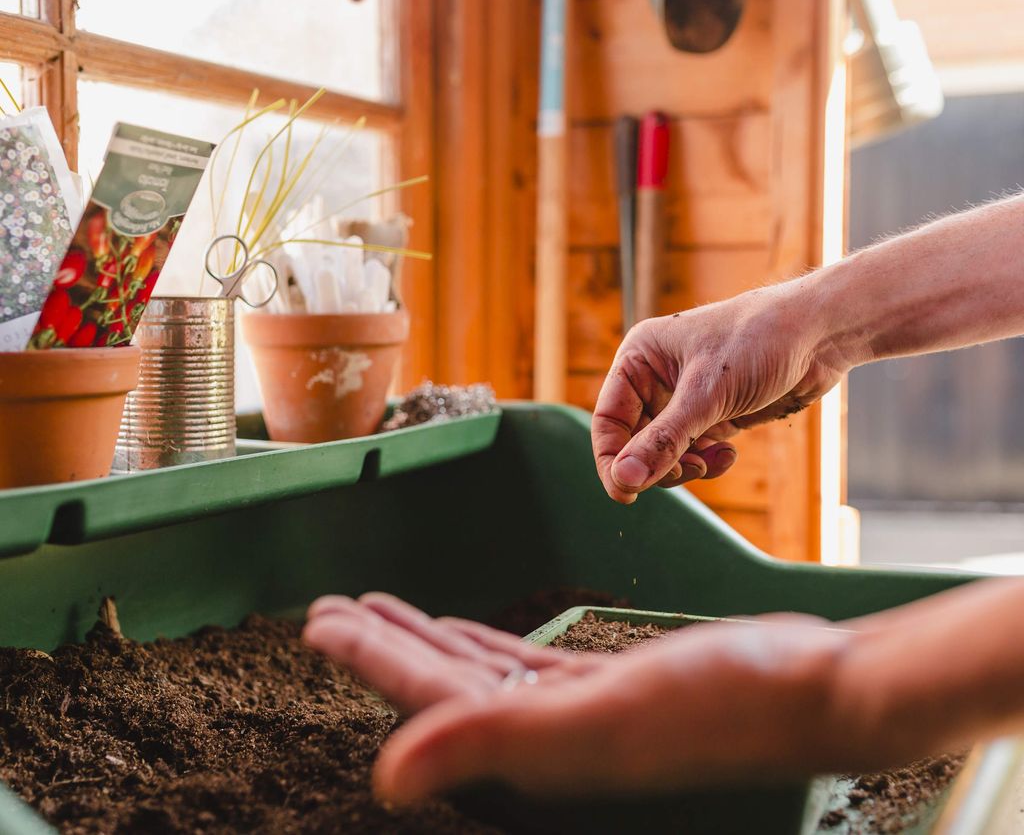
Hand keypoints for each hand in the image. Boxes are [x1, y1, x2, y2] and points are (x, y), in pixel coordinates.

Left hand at [303, 593, 850, 802]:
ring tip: (381, 607)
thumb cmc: (720, 706)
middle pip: (438, 681)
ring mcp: (574, 711)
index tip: (319, 619)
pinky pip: (523, 662)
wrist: (812, 689)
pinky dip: (484, 640)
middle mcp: (542, 735)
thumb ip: (490, 742)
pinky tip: (464, 624)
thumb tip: (386, 777)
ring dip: (423, 635)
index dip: (367, 657)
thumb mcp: (599, 720)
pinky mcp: (605, 687)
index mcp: (529, 745)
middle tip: (329, 606)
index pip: (426, 694)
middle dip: (381, 642)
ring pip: (475, 668)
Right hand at [592, 282, 846, 502]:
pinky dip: (708, 462)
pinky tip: (729, 454)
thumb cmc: (759, 340)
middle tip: (685, 473)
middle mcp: (657, 378)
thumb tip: (624, 481)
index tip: (624, 494)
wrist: (820, 333)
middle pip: (634, 441)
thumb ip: (663, 441)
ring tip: (710, 462)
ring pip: (665, 452)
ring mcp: (686, 399)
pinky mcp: (714, 414)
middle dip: (657, 464)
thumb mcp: (706, 395)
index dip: (612, 459)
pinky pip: (695, 452)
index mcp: (640, 358)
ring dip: (684, 466)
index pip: (608, 419)